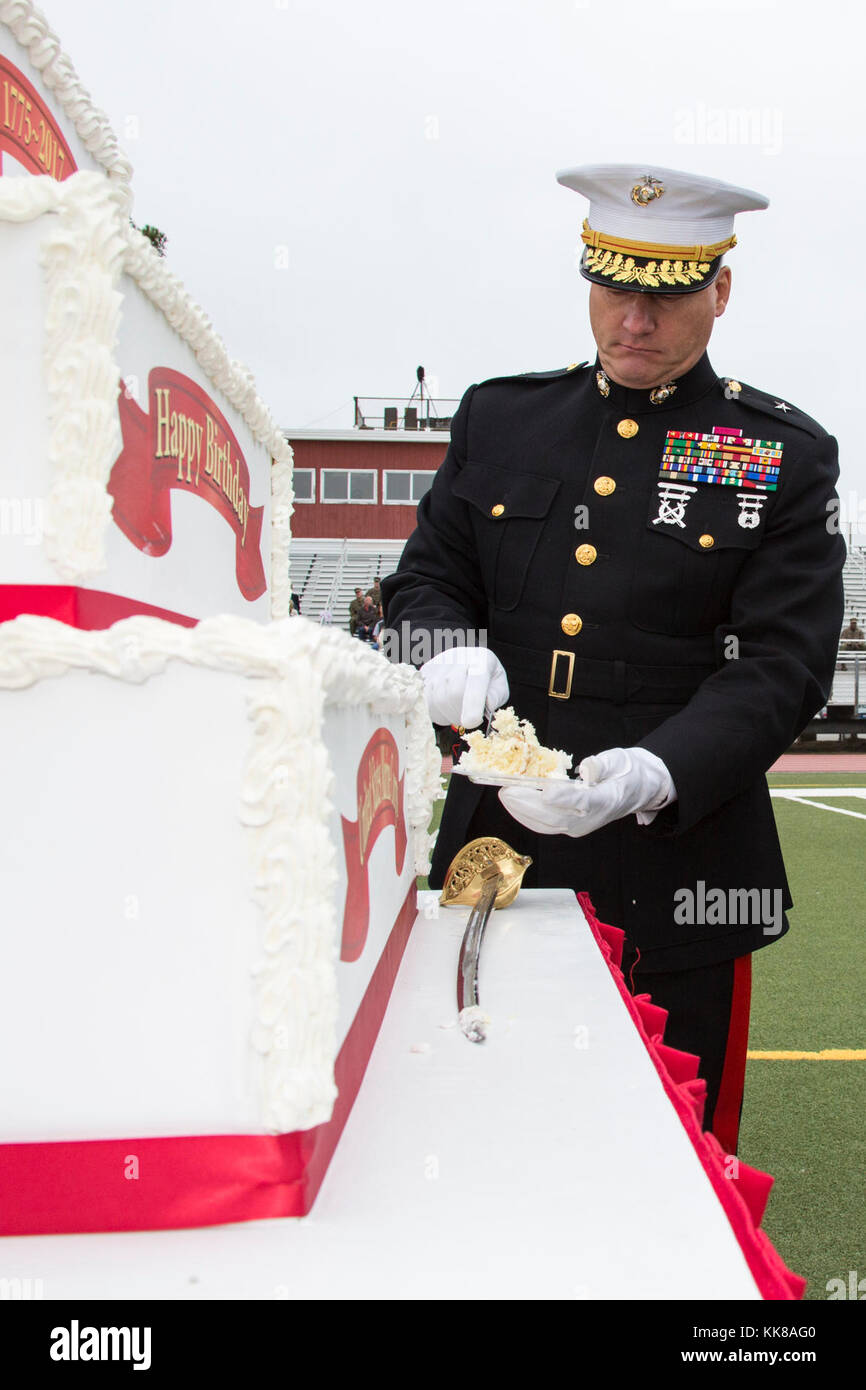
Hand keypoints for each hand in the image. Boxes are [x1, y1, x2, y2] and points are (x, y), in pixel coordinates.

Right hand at [420, 646, 508, 727]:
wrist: (467, 661)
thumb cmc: (486, 678)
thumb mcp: (499, 686)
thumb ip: (496, 696)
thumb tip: (486, 703)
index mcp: (481, 660)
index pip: (475, 681)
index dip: (472, 704)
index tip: (471, 722)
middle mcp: (458, 657)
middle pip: (452, 693)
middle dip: (459, 713)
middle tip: (467, 720)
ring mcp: (438, 664)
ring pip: (436, 699)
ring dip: (447, 714)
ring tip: (457, 712)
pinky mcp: (425, 672)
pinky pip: (425, 699)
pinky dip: (435, 711)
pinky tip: (445, 708)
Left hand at [498, 747, 674, 836]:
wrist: (639, 789)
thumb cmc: (628, 772)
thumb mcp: (619, 760)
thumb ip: (601, 765)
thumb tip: (585, 768)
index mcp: (606, 800)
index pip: (581, 802)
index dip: (561, 798)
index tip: (543, 791)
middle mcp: (591, 818)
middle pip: (555, 815)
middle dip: (527, 804)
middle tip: (506, 790)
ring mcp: (580, 827)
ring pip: (546, 824)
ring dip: (522, 811)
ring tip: (505, 795)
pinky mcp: (571, 828)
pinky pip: (545, 826)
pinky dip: (527, 817)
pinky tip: (515, 805)